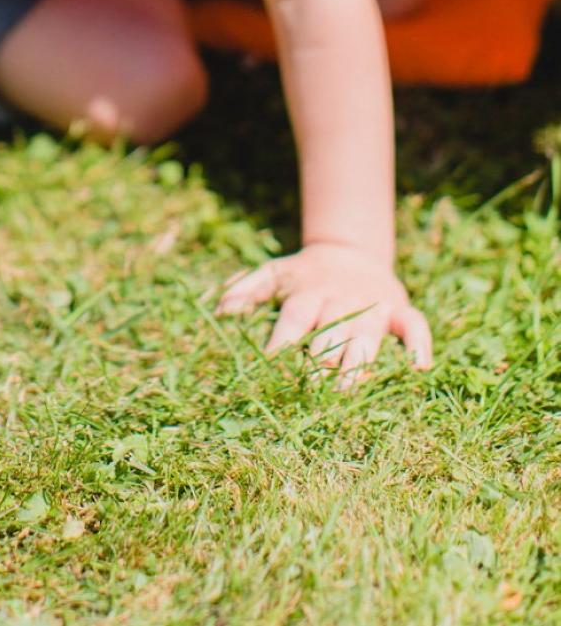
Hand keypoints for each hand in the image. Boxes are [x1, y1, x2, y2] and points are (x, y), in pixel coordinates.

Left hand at [214, 242, 431, 390]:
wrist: (349, 252)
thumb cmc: (304, 275)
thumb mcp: (274, 273)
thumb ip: (247, 289)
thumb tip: (219, 309)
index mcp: (309, 292)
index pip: (296, 316)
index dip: (284, 339)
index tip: (271, 365)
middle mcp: (341, 299)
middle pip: (331, 329)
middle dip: (321, 358)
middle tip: (310, 388)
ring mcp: (371, 305)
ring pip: (366, 335)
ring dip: (358, 361)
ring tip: (350, 388)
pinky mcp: (399, 310)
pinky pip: (414, 325)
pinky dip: (419, 343)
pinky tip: (419, 367)